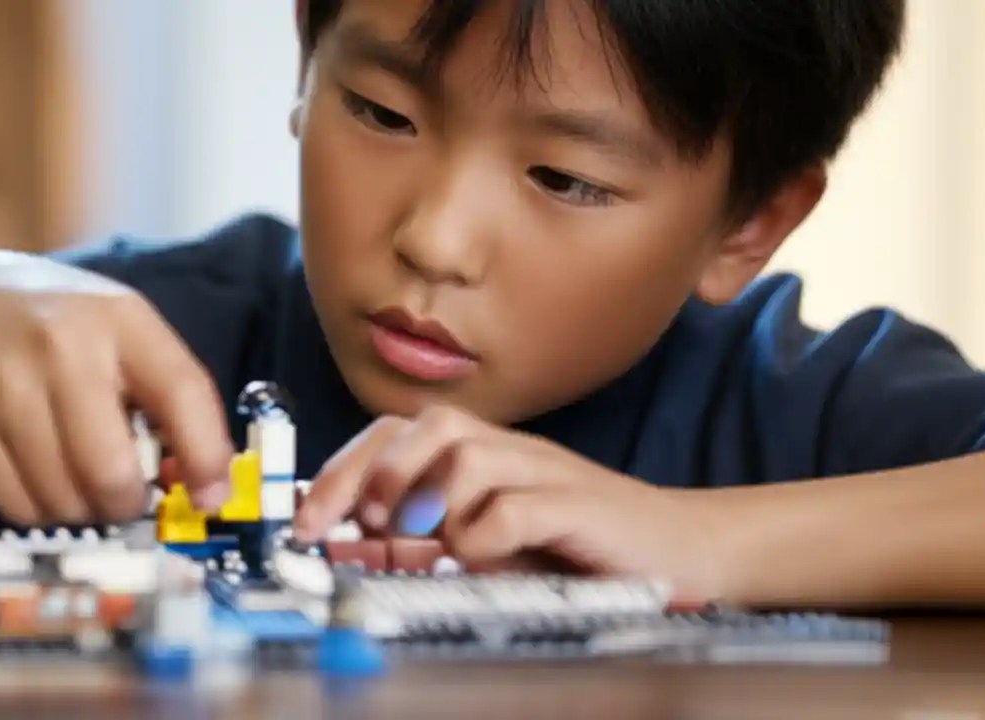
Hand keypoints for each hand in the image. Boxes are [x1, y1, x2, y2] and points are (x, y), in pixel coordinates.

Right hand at [0, 250, 231, 525]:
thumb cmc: (55, 323)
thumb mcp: (117, 329)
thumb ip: (163, 393)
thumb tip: (196, 482)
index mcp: (119, 318)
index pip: (182, 391)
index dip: (206, 455)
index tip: (211, 498)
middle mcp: (62, 348)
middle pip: (113, 470)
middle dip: (131, 502)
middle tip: (128, 496)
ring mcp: (7, 389)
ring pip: (66, 500)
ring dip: (87, 512)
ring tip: (82, 482)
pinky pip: (20, 507)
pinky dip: (44, 512)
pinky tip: (45, 482)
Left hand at [295, 406, 723, 599]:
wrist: (679, 547)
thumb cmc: (578, 544)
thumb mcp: (490, 541)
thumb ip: (428, 540)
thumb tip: (353, 548)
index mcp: (481, 452)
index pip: (397, 433)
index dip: (344, 469)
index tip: (305, 521)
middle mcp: (508, 450)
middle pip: (426, 425)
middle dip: (372, 473)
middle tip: (355, 524)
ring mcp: (544, 471)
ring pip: (464, 453)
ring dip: (428, 501)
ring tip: (423, 541)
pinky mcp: (576, 504)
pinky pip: (512, 507)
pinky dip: (482, 536)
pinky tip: (482, 560)